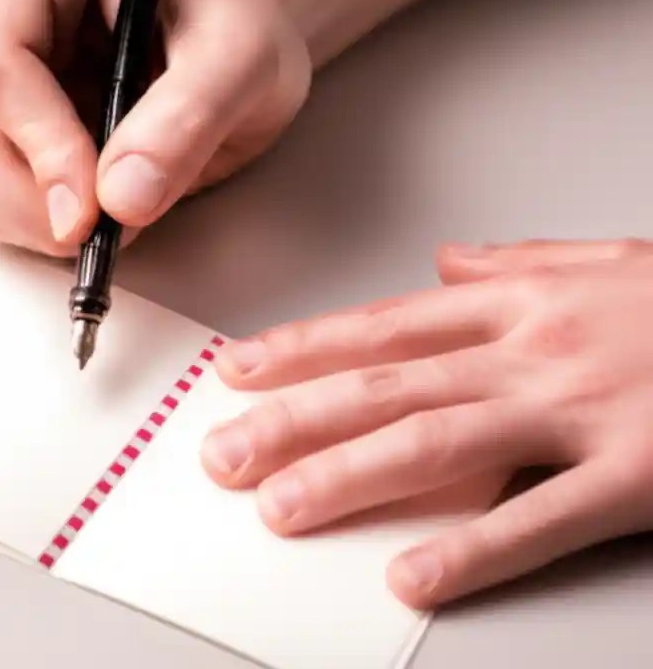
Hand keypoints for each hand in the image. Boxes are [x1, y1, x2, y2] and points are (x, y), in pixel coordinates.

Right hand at [0, 0, 311, 255]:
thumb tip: (124, 197)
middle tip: (103, 231)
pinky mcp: (21, 146)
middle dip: (32, 203)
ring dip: (38, 225)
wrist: (245, 37)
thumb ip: (188, 116)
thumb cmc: (235, 14)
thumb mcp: (239, 49)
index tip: (87, 205)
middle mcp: (10, 33)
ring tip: (119, 216)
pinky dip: (46, 232)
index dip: (37, 140)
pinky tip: (102, 216)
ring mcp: (8, 96)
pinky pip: (1, 207)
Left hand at [200, 239, 652, 608]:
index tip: (237, 372)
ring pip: (438, 443)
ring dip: (347, 478)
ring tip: (280, 511)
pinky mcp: (638, 474)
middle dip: (293, 422)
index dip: (302, 349)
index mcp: (524, 305)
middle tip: (223, 456)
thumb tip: (446, 263)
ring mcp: (584, 412)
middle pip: (386, 387)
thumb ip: (520, 263)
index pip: (384, 328)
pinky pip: (542, 518)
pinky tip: (414, 574)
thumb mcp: (610, 261)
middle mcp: (535, 351)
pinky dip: (473, 549)